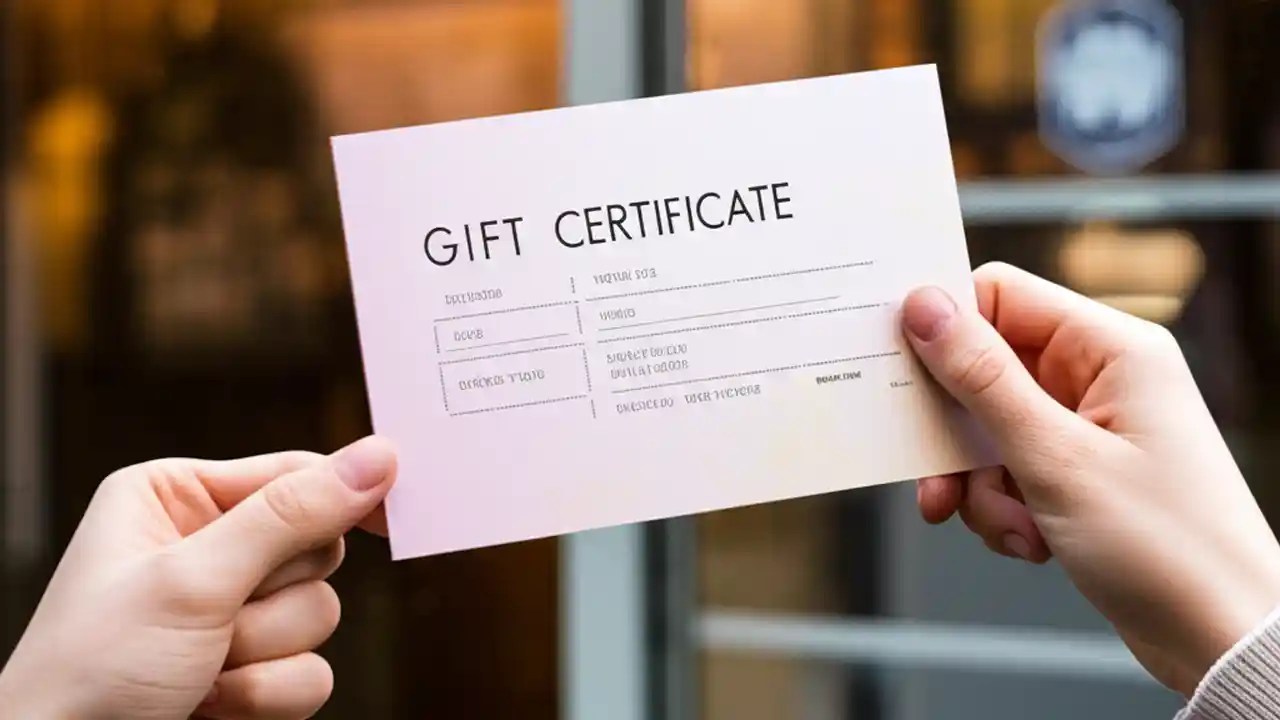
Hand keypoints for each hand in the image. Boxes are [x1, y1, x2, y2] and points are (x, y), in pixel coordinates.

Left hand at [0, 436, 395, 718]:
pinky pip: (314, 670)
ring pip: (322, 613)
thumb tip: (376, 458)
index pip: (294, 475)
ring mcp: (230, 613)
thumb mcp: (193, 579)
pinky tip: (211, 704)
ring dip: (265, 652)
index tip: (393, 511)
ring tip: (198, 670)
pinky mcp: (251, 671)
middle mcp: (207, 547)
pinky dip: (270, 694)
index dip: (343, 493)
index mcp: (177, 497)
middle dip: (274, 597)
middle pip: (318, 547)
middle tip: (216, 618)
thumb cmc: (91, 671)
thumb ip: (291, 516)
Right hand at [904, 263, 1279, 695]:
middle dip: (958, 433)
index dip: (945, 327)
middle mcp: (1101, 375)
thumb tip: (924, 306)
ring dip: (982, 483)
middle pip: (987, 369)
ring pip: (989, 428)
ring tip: (1011, 526)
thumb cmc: (1165, 546)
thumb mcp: (1054, 458)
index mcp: (1111, 347)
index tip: (900, 372)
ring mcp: (1090, 424)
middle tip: (938, 481)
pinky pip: (1009, 468)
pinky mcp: (1080, 470)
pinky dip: (1004, 507)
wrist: (1222, 637)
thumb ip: (982, 379)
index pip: (1001, 296)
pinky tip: (1031, 542)